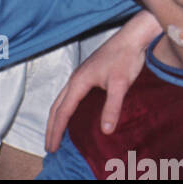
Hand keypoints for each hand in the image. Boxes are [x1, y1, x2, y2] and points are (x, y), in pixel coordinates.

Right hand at [45, 9, 161, 150]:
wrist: (134, 36)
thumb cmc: (127, 57)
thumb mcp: (120, 84)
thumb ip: (112, 107)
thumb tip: (106, 130)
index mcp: (79, 82)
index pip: (62, 112)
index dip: (57, 131)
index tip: (52, 148)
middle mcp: (75, 78)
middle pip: (56, 106)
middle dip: (51, 127)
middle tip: (49, 146)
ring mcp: (81, 74)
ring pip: (61, 99)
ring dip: (57, 117)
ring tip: (56, 132)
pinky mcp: (89, 72)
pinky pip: (70, 93)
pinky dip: (66, 107)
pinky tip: (74, 112)